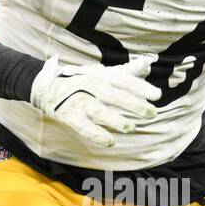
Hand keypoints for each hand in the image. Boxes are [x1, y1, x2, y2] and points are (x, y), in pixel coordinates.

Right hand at [30, 53, 160, 148]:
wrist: (47, 86)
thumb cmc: (83, 80)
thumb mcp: (104, 73)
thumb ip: (127, 71)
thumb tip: (148, 63)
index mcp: (103, 76)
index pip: (124, 80)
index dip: (141, 87)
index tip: (157, 95)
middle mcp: (92, 88)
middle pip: (115, 96)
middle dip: (134, 105)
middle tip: (152, 113)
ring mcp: (80, 102)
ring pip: (99, 112)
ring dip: (115, 120)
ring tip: (131, 128)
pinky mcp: (70, 116)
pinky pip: (84, 127)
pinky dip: (97, 135)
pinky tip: (110, 142)